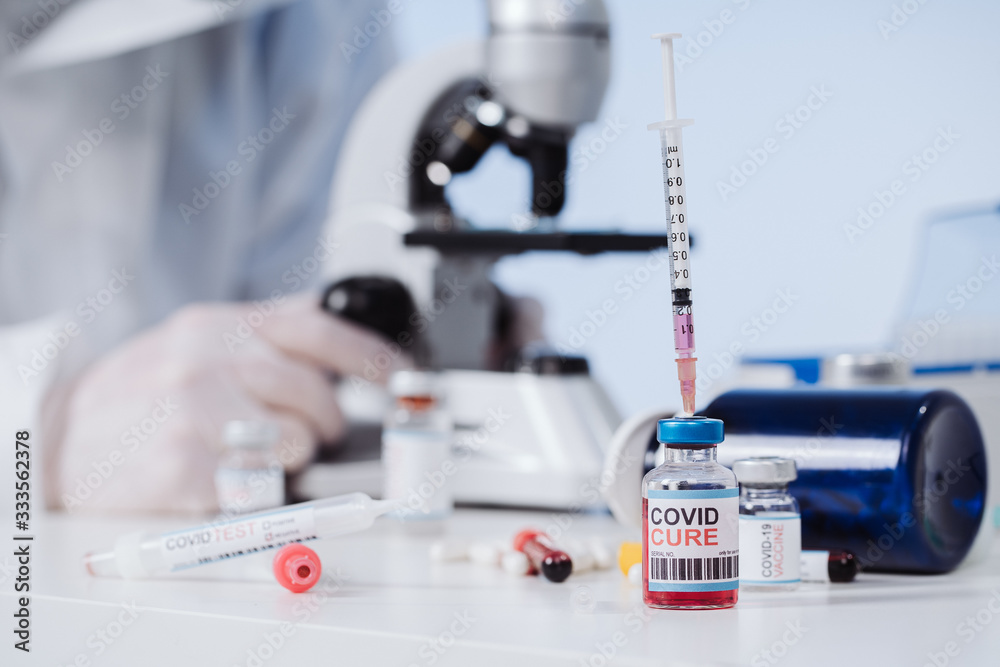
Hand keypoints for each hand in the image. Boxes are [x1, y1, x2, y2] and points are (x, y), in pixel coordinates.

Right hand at [51, 293, 408, 514]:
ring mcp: (195, 412)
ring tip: (249, 454)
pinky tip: (222, 476)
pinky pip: (258, 486)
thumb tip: (334, 329)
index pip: (317, 328)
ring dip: (289, 458)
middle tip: (310, 433)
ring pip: (296, 443)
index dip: (372, 356)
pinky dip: (253, 489)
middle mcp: (208, 359)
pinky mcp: (184, 466)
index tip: (400, 378)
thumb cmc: (137, 393)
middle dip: (325, 423)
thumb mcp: (195, 339)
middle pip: (315, 394)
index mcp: (218, 324)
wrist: (59, 436)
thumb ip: (261, 333)